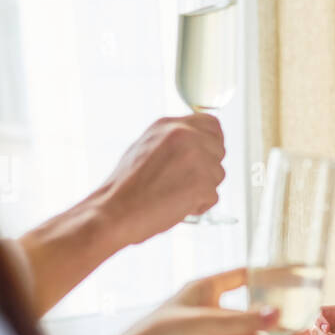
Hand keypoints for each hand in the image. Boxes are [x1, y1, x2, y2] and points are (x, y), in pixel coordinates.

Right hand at [97, 113, 225, 245]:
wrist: (115, 210)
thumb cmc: (127, 187)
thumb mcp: (146, 147)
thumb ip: (173, 142)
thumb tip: (199, 144)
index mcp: (170, 125)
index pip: (211, 124)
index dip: (212, 142)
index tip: (206, 156)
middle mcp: (186, 135)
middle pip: (219, 149)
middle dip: (208, 167)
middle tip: (183, 182)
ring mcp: (196, 158)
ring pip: (218, 175)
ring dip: (202, 188)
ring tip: (173, 194)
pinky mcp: (202, 183)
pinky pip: (212, 197)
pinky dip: (198, 206)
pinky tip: (175, 206)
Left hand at [130, 267, 299, 334]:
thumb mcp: (207, 324)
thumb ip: (245, 320)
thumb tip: (278, 314)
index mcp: (205, 290)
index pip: (242, 277)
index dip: (267, 279)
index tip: (294, 284)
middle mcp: (208, 312)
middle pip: (249, 316)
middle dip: (275, 325)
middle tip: (302, 332)